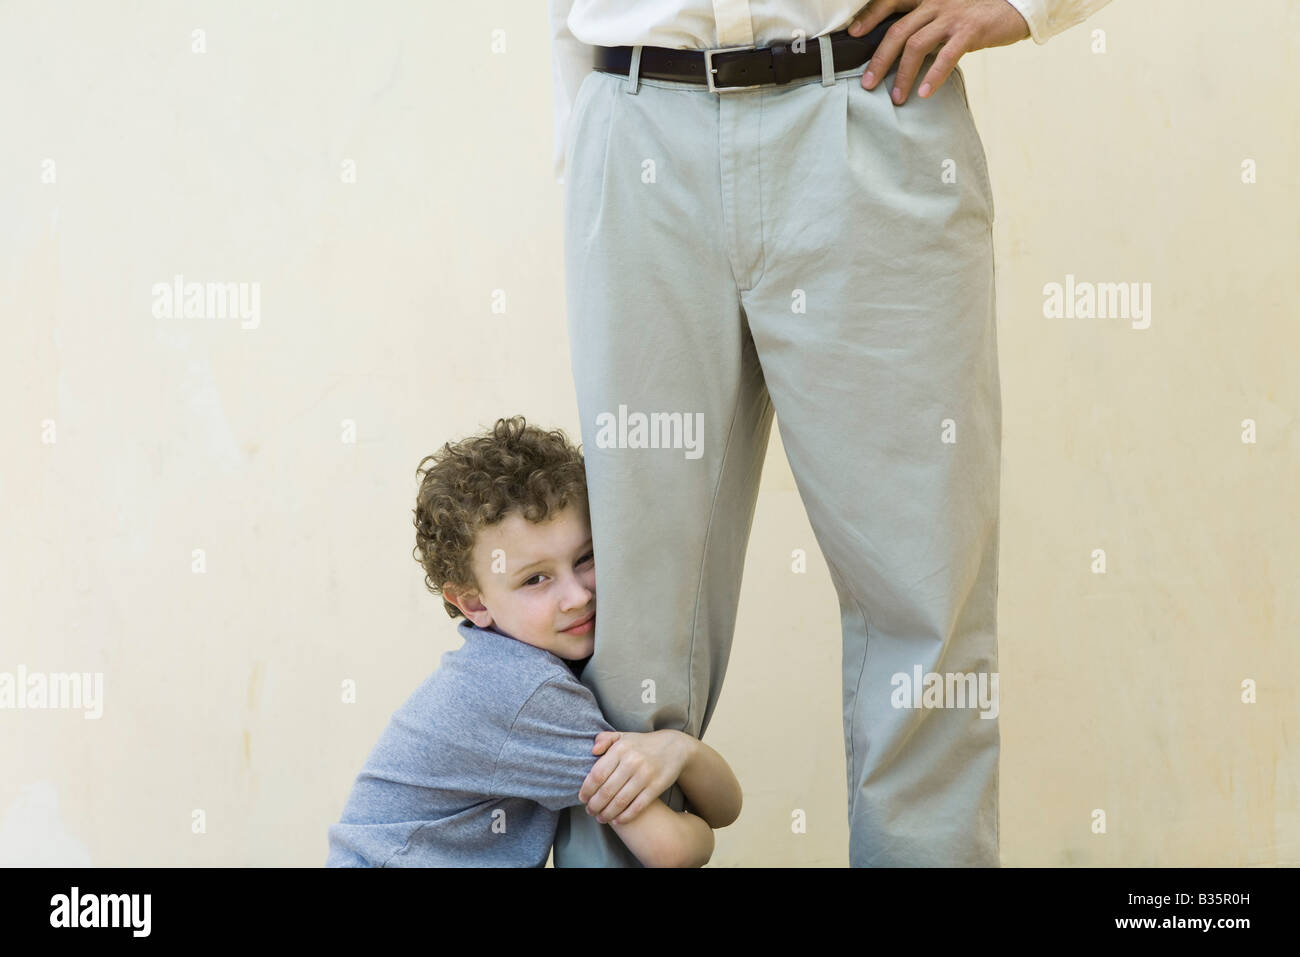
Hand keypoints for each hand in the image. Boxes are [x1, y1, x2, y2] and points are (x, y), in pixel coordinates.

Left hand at [580, 729, 692, 824]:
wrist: (675, 747)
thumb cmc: (642, 744)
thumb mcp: (623, 736)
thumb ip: (604, 739)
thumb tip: (593, 751)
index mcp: (620, 749)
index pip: (597, 774)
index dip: (587, 789)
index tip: (582, 798)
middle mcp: (632, 762)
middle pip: (607, 791)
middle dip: (595, 805)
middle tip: (590, 811)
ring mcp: (645, 775)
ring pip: (620, 801)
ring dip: (607, 813)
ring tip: (601, 818)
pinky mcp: (656, 786)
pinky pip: (638, 806)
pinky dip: (625, 816)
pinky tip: (617, 820)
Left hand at [847, 0, 1030, 103]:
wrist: (1017, 5)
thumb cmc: (977, 12)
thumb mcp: (946, 12)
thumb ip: (924, 25)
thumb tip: (897, 51)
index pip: (891, 1)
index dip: (870, 15)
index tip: (853, 34)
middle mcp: (935, 1)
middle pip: (898, 30)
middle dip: (879, 59)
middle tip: (868, 83)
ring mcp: (953, 15)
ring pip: (917, 44)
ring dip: (903, 74)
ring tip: (896, 97)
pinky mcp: (971, 30)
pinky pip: (947, 55)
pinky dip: (933, 76)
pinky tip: (924, 93)